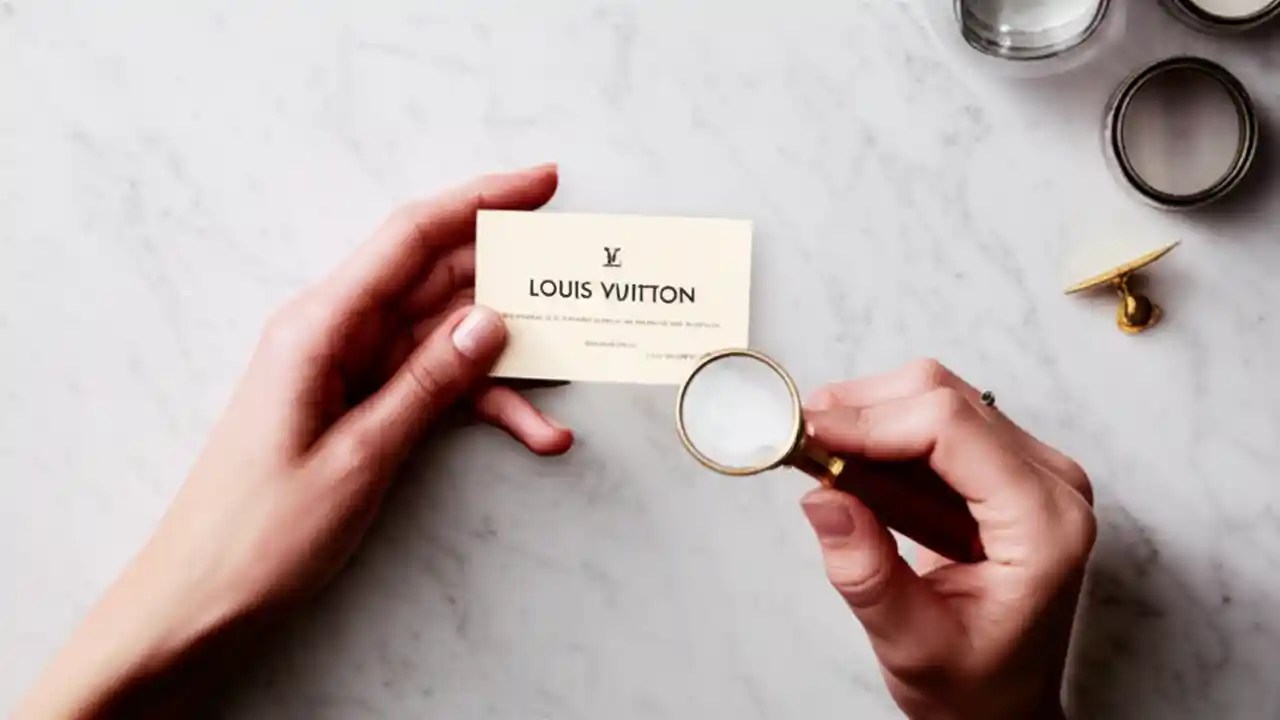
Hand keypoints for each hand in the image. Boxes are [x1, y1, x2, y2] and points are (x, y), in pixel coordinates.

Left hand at [16, 165, 573, 718]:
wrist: (201, 598)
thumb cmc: (262, 530)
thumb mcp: (360, 456)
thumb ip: (428, 382)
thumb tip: (492, 321)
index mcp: (320, 325)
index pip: (411, 237)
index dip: (482, 200)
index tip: (545, 183)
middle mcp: (335, 332)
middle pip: (436, 277)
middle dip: (509, 272)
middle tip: (576, 273)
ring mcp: (349, 368)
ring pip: (446, 335)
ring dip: (509, 356)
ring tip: (572, 364)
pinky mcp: (359, 403)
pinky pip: (434, 385)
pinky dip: (485, 404)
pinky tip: (537, 432)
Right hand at [800, 359, 1094, 719]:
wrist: (1003, 706)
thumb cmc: (974, 686)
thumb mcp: (912, 647)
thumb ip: (867, 576)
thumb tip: (822, 499)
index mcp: (1044, 527)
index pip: (952, 429)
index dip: (871, 420)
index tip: (810, 436)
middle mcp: (1051, 484)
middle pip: (943, 397)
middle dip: (863, 410)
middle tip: (804, 445)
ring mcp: (1032, 470)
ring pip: (938, 393)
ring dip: (870, 413)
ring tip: (822, 455)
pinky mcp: (1006, 466)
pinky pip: (940, 417)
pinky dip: (884, 426)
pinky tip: (850, 458)